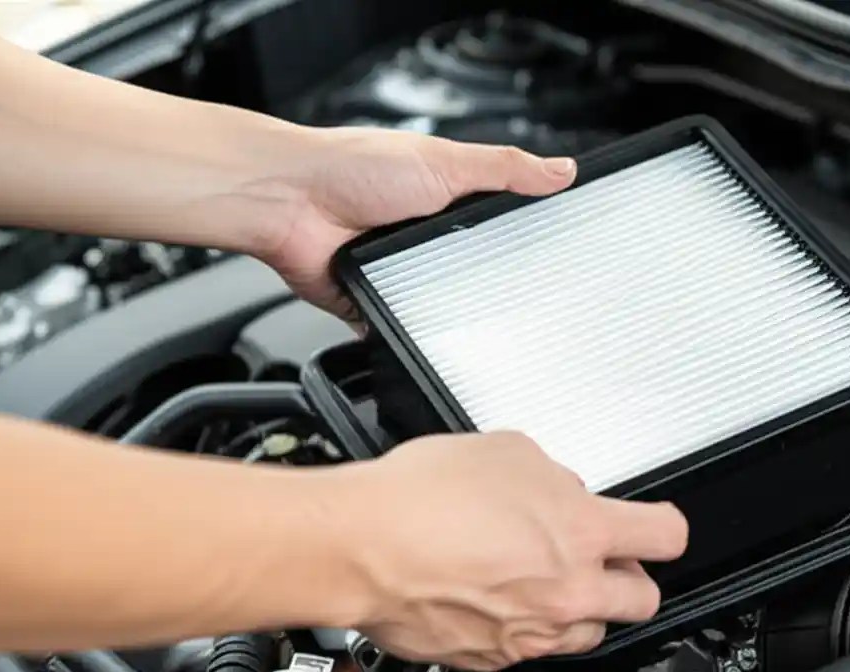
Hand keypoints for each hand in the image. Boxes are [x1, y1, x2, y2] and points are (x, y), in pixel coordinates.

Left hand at [254, 128, 576, 319]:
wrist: (287, 201)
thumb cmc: (350, 168)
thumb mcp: (445, 162)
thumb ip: (505, 168)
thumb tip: (561, 170)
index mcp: (447, 196)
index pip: (503, 222)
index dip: (529, 237)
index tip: (560, 252)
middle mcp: (424, 235)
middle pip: (477, 269)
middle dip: (491, 281)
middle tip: (514, 289)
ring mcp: (398, 271)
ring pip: (443, 303)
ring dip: (449, 306)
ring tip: (463, 305)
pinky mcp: (373, 302)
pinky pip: (402, 329)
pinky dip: (410, 332)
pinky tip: (426, 330)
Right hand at [328, 432, 687, 671]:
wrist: (358, 546)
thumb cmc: (421, 497)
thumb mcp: (508, 452)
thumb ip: (554, 477)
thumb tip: (564, 493)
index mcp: (583, 534)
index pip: (667, 537)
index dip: (664, 529)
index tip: (656, 528)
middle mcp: (568, 592)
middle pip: (642, 600)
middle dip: (629, 578)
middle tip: (602, 559)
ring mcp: (531, 633)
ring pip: (589, 633)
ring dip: (580, 608)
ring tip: (543, 579)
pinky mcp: (492, 658)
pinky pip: (531, 647)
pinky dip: (524, 626)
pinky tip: (495, 594)